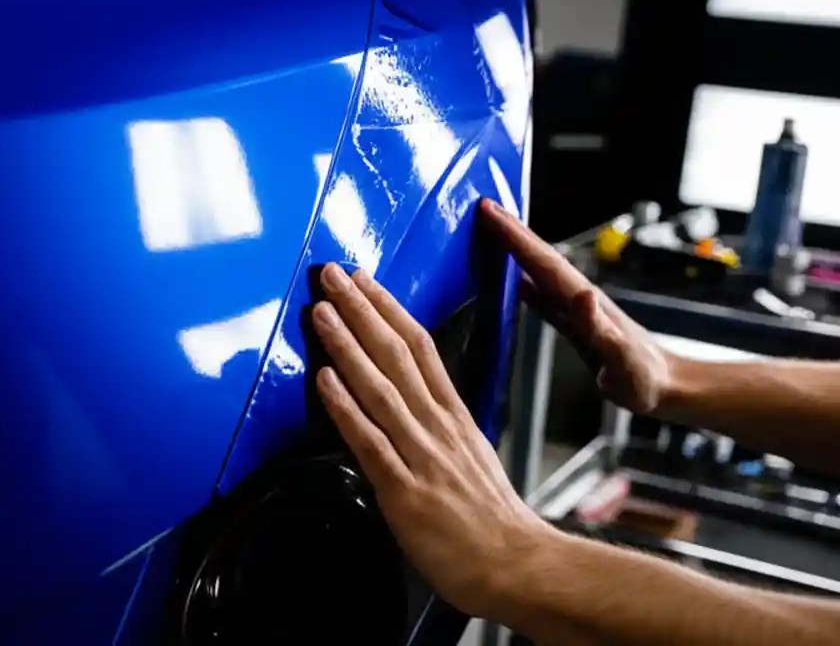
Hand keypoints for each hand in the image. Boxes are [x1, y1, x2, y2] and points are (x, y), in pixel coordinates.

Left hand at [311, 263, 551, 620]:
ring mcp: (423, 456)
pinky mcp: (406, 491)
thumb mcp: (472, 457)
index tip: (363, 281)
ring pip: (380, 389)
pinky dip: (346, 408)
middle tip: (332, 274)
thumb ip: (442, 430)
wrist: (518, 565)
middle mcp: (439, 426)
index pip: (420, 348)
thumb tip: (414, 409)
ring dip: (348, 346)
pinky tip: (325, 380)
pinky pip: (371, 442)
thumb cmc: (493, 521)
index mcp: (455, 416)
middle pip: (397, 354)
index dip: (388, 310)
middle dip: (362, 310)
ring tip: (321, 311)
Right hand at [479, 200, 678, 414]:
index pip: (544, 262)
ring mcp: (577, 309)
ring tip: (492, 231)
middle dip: (512, 232)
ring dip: (517, 250)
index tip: (490, 211)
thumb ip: (600, 329)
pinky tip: (513, 279)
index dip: (516, 237)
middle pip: (540, 258)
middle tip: (483, 206)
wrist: (665, 386)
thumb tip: (582, 294)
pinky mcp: (576, 323)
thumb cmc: (644, 379)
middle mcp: (580, 298)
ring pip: (540, 271)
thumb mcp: (622, 359)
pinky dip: (525, 281)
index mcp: (585, 302)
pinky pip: (544, 295)